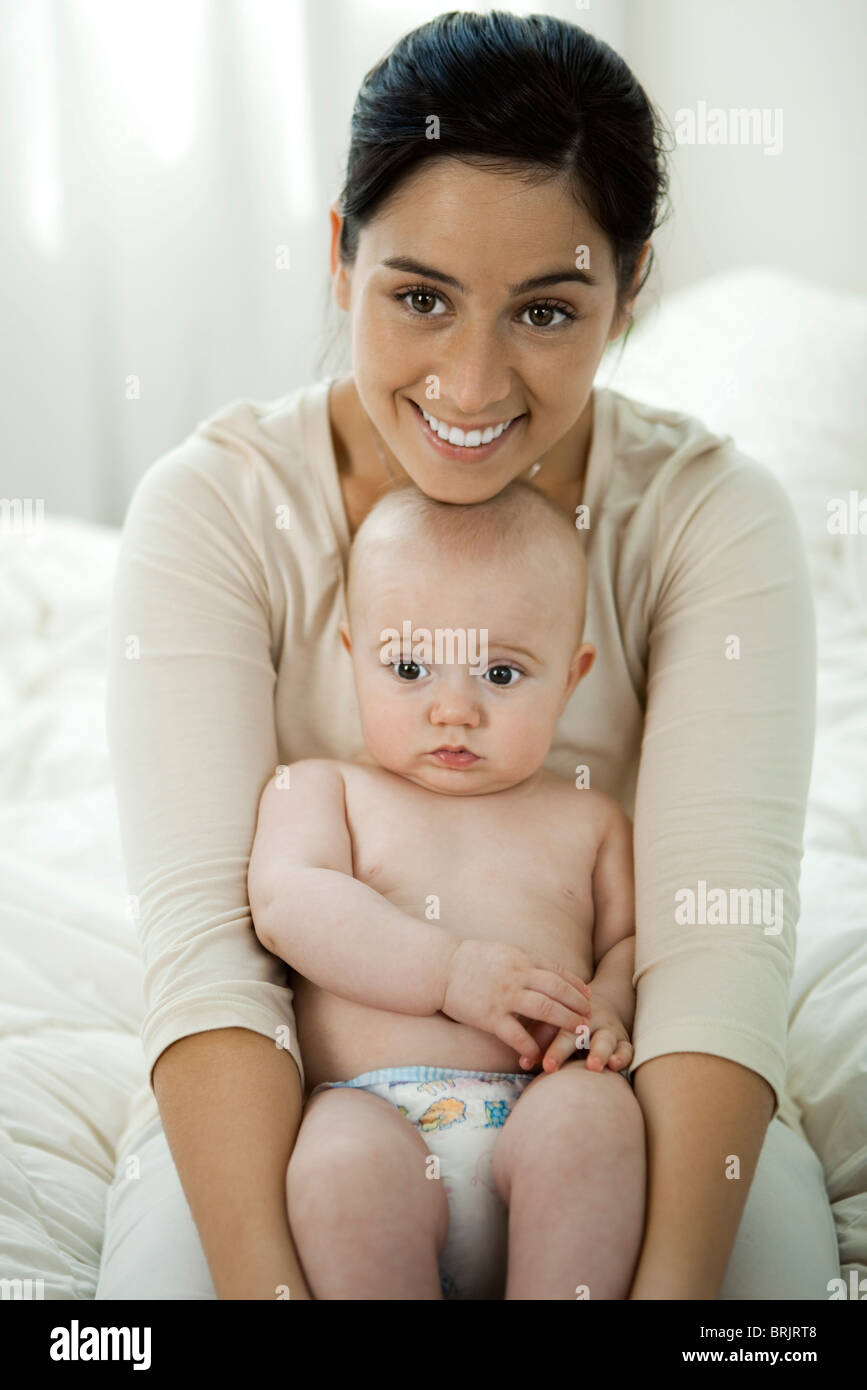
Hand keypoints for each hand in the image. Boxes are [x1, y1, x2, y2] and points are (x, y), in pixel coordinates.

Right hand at [441, 939, 590, 1065]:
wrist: (440, 967)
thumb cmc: (470, 960)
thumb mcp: (503, 951)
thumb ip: (525, 961)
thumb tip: (547, 971)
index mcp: (521, 958)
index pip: (557, 971)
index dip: (575, 984)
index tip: (588, 994)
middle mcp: (517, 975)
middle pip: (557, 989)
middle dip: (577, 1002)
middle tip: (589, 1014)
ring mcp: (504, 996)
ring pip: (545, 1009)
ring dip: (565, 1021)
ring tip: (577, 1031)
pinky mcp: (490, 1016)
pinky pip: (516, 1034)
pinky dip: (531, 1045)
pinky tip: (540, 1053)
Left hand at [519, 990, 633, 1075]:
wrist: (598, 1002)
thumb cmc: (566, 1020)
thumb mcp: (552, 1024)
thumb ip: (539, 1041)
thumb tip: (523, 1062)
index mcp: (568, 1015)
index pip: (556, 1031)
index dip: (550, 1048)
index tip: (543, 1065)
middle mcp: (589, 1021)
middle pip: (577, 1034)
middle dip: (563, 1049)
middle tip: (552, 1065)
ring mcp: (608, 1031)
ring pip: (605, 1040)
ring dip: (599, 1052)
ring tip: (594, 1065)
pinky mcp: (623, 1041)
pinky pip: (627, 1049)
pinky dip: (622, 1056)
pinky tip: (615, 1065)